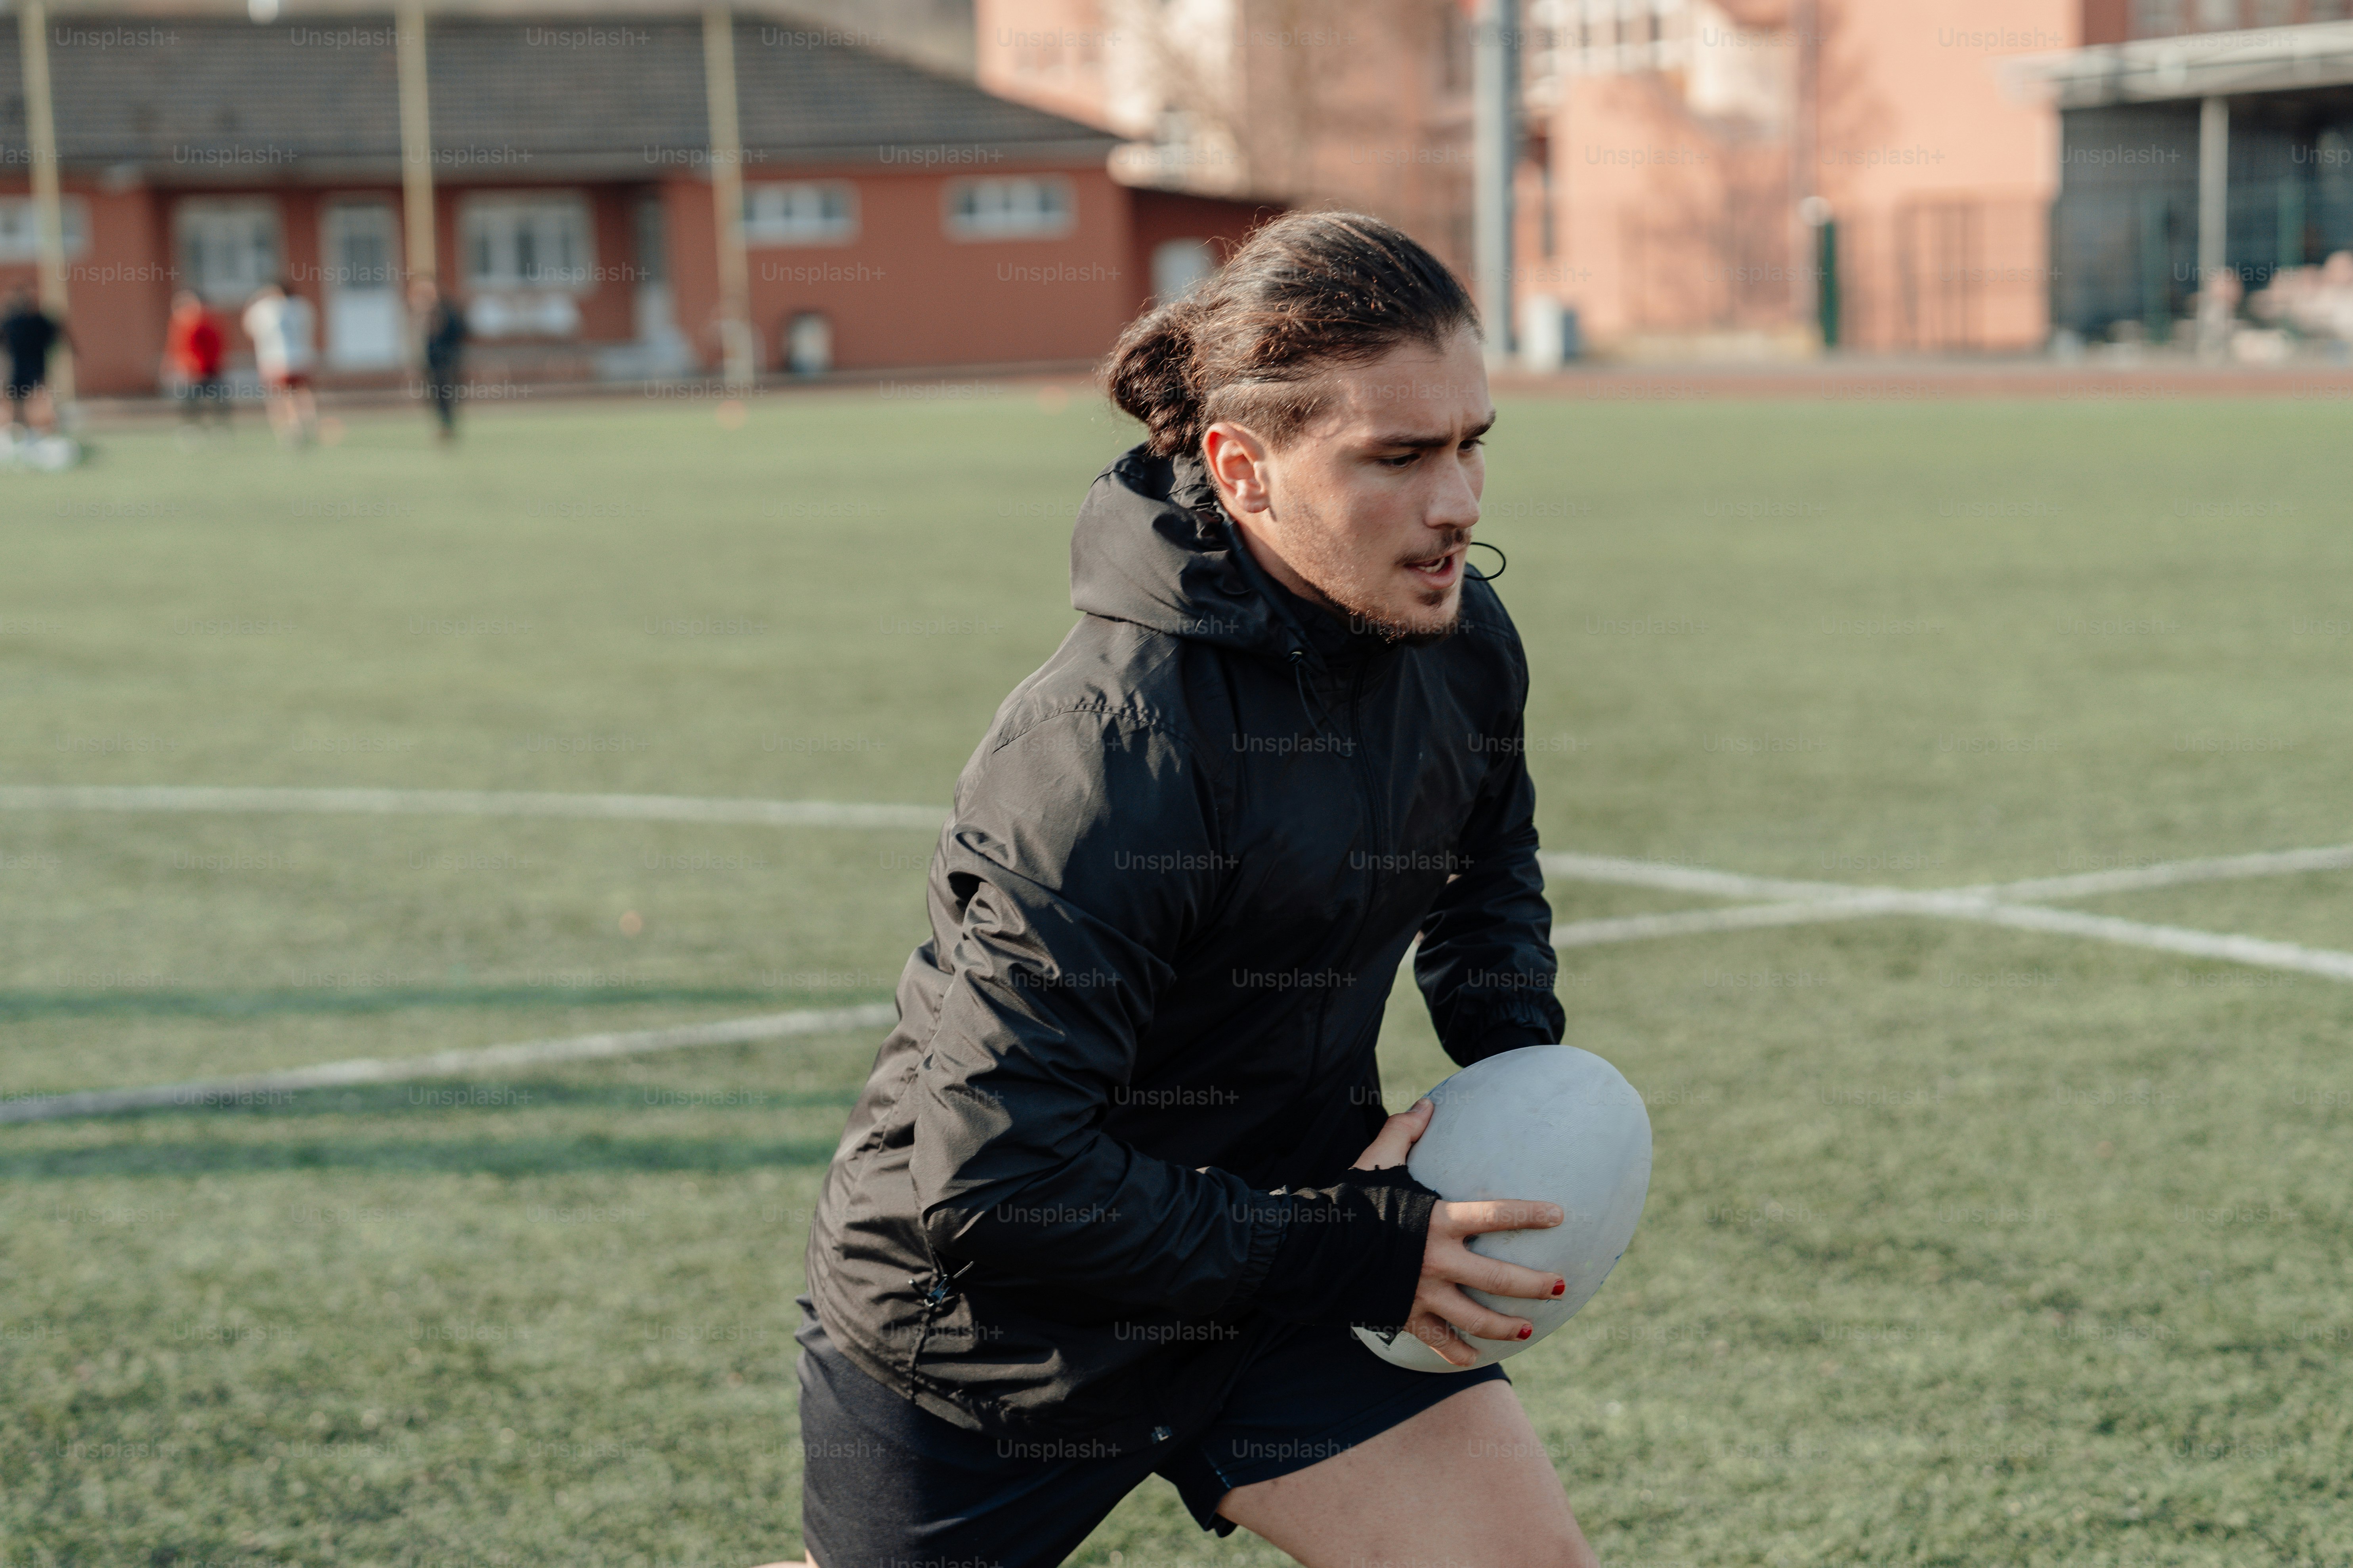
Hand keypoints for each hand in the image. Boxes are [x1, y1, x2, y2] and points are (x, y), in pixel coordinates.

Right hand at [1352, 1098, 1565, 1368]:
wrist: (1311, 1247)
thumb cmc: (1348, 1200)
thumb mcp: (1377, 1160)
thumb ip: (1405, 1132)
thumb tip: (1427, 1102)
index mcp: (1438, 1220)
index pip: (1496, 1216)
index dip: (1531, 1215)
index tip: (1559, 1215)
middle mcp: (1437, 1260)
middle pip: (1499, 1278)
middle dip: (1535, 1285)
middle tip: (1561, 1287)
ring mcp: (1423, 1292)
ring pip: (1475, 1318)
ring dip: (1506, 1327)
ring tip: (1527, 1330)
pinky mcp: (1405, 1315)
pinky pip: (1439, 1341)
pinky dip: (1459, 1354)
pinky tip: (1475, 1359)